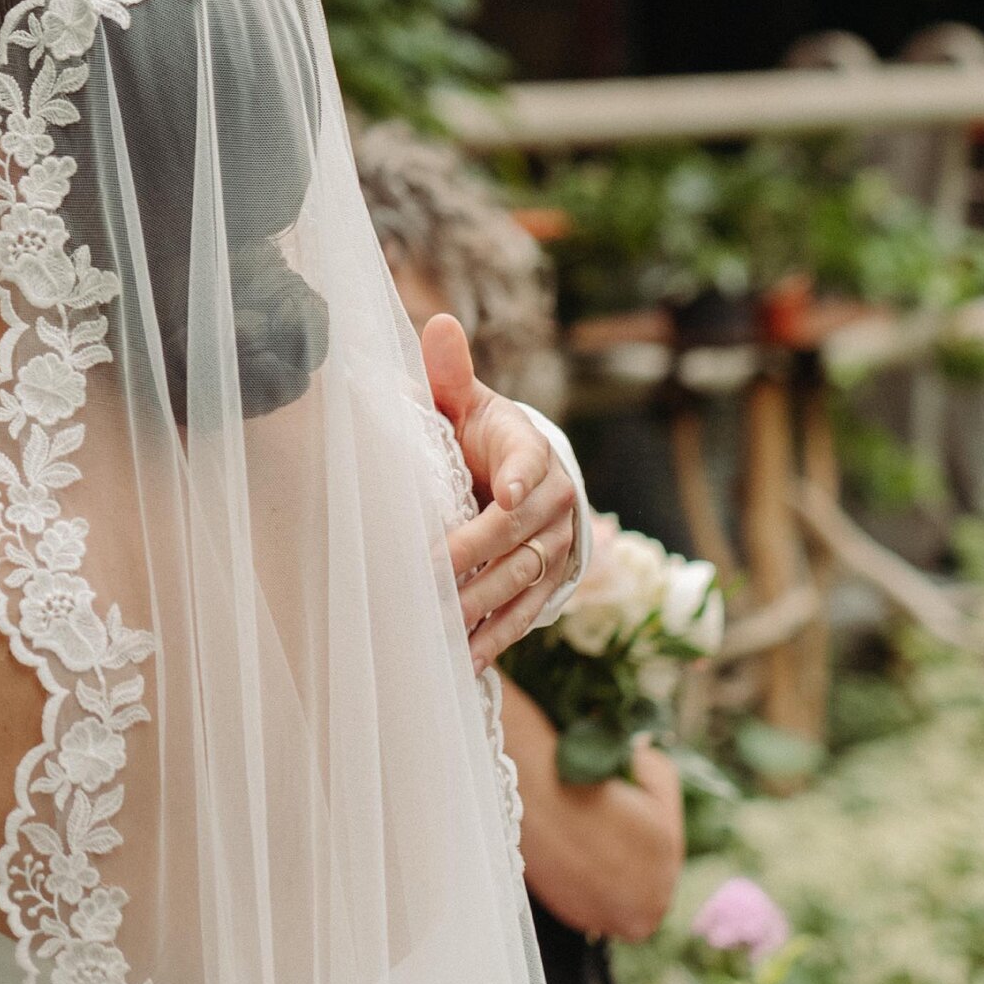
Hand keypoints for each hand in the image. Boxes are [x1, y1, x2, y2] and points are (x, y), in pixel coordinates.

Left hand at [424, 317, 579, 674]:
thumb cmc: (481, 435)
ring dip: (479, 605)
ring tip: (439, 625)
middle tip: (429, 575)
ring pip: (518, 579)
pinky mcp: (547, 583)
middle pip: (514, 534)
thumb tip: (439, 324)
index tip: (505, 495)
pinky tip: (461, 659)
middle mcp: (553, 503)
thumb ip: (450, 373)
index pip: (530, 466)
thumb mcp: (466, 402)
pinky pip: (523, 614)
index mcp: (531, 452)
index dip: (520, 481)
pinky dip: (494, 638)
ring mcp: (553, 548)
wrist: (521, 476)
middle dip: (473, 557)